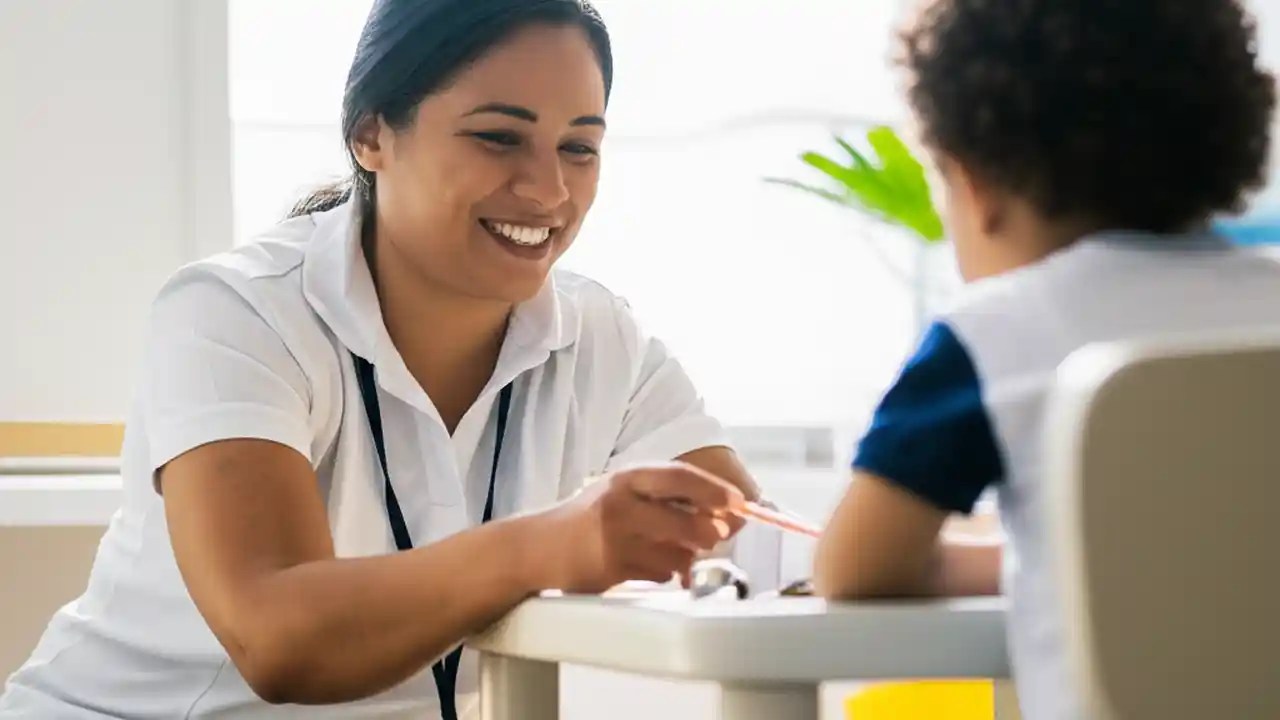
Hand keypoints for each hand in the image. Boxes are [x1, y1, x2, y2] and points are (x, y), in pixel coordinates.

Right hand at [530, 462, 745, 593]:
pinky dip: (662, 571)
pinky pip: (660, 573)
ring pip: (676, 554)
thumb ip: (667, 498)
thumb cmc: (589, 518)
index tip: (738, 503)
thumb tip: (723, 514)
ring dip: (682, 557)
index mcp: (628, 477)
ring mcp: (615, 538)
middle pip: (685, 520)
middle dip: (708, 533)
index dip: (715, 490)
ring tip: (664, 550)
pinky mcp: (612, 568)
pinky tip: (642, 563)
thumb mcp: (624, 493)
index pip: (681, 476)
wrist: (540, 547)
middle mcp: (621, 503)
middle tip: (714, 536)